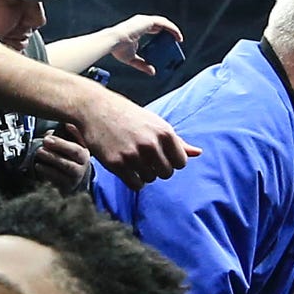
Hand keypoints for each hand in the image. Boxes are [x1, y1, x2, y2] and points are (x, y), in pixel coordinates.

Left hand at [23, 133, 91, 191]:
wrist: (68, 181)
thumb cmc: (65, 159)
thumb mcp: (65, 145)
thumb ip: (60, 136)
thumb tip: (52, 131)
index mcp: (84, 149)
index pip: (83, 138)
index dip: (76, 132)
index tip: (66, 126)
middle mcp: (84, 162)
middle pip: (76, 151)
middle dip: (60, 144)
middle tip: (46, 140)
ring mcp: (77, 175)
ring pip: (67, 166)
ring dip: (52, 158)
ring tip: (40, 152)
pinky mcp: (68, 186)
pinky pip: (58, 178)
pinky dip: (47, 171)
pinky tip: (39, 166)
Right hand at [65, 86, 197, 186]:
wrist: (95, 108)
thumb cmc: (128, 115)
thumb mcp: (155, 123)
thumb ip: (177, 141)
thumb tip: (198, 153)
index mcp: (164, 132)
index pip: (181, 162)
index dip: (171, 161)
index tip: (160, 155)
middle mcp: (150, 144)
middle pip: (167, 173)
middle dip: (157, 169)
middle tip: (145, 157)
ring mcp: (133, 155)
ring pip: (150, 180)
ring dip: (143, 174)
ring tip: (133, 158)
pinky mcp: (116, 163)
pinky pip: (136, 185)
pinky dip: (133, 180)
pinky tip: (126, 167)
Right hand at [104, 14, 184, 74]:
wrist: (114, 42)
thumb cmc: (118, 49)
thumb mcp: (132, 59)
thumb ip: (142, 64)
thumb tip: (153, 72)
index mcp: (137, 28)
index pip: (152, 29)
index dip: (160, 34)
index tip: (167, 42)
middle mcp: (141, 22)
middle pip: (159, 26)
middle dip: (168, 33)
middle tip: (175, 41)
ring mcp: (145, 20)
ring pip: (163, 23)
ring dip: (172, 30)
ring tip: (179, 39)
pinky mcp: (149, 21)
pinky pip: (165, 23)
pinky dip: (172, 29)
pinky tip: (178, 36)